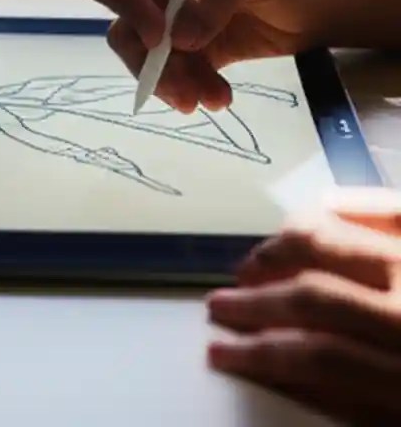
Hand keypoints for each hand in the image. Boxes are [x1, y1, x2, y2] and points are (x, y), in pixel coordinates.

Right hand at [80, 0, 344, 112]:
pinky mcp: (190, 53)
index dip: (123, 6)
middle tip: (180, 87)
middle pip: (123, 29)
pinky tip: (219, 98)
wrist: (322, 6)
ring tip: (212, 99)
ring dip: (173, 84)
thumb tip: (179, 37)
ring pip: (147, 60)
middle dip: (149, 62)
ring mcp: (172, 23)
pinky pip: (175, 76)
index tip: (157, 35)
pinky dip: (193, 90)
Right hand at [207, 215, 400, 424]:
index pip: (315, 356)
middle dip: (253, 301)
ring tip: (256, 263)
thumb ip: (353, 399)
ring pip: (330, 237)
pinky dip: (342, 203)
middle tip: (220, 304)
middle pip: (311, 295)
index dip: (256, 354)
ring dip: (280, 249)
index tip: (220, 352)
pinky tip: (312, 216)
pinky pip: (383, 205)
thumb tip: (284, 375)